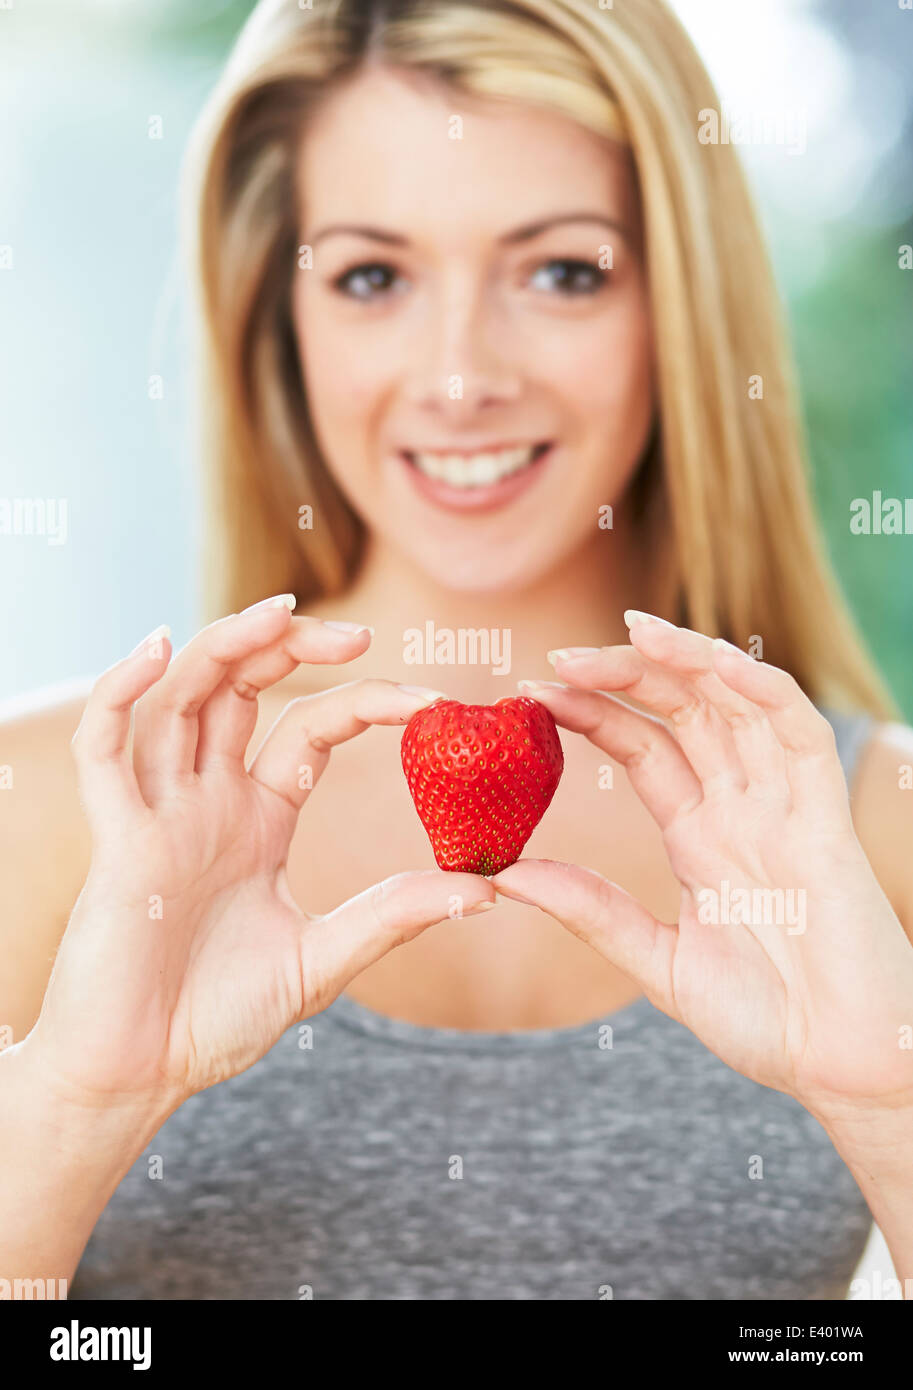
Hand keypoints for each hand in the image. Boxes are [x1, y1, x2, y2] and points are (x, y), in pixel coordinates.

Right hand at [25, 601, 490, 1115]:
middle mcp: (207, 802)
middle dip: (288, 647)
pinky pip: (102, 748)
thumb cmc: (216, 1021)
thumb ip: (392, 918)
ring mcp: (158, 814)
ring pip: (180, 698)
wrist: (139, 1079)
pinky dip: (120, 692)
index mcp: (257, 821)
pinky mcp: (114, 840)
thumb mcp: (321, 962)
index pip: (310, 729)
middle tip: (353, 633)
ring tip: (279, 614)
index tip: (432, 702)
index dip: (364, 703)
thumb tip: (485, 888)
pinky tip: (157, 649)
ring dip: (222, 646)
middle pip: (239, 689)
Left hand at [495, 614, 912, 1118]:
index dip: (594, 713)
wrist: (840, 1068)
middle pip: (683, 711)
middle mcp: (740, 809)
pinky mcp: (826, 819)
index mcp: (700, 836)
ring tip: (631, 630)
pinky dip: (760, 688)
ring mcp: (784, 808)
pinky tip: (712, 660)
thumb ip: (593, 913)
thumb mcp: (658, 962)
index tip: (533, 692)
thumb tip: (506, 875)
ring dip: (688, 659)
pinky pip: (798, 733)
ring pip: (737, 703)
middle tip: (563, 655)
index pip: (644, 747)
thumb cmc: (765, 1021)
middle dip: (627, 673)